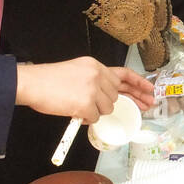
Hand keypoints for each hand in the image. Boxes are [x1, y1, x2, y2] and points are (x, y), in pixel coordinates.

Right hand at [15, 57, 152, 121]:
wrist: (32, 83)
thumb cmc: (49, 80)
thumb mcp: (77, 71)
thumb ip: (94, 80)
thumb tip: (109, 96)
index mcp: (95, 65)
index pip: (124, 74)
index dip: (139, 84)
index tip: (151, 92)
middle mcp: (98, 75)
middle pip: (115, 96)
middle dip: (109, 103)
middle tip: (113, 108)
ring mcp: (93, 90)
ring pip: (107, 108)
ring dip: (95, 111)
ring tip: (77, 105)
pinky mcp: (87, 104)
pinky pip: (95, 118)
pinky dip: (86, 118)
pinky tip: (74, 112)